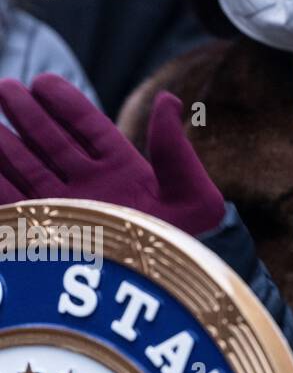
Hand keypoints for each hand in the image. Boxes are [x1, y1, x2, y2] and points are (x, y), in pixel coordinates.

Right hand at [0, 74, 225, 236]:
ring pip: (28, 168)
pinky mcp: (47, 235)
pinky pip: (15, 204)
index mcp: (124, 170)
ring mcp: (68, 208)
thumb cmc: (190, 241)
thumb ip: (174, 147)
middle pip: (52, 143)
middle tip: (4, 86)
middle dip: (27, 115)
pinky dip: (1, 184)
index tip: (43, 81)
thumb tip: (168, 98)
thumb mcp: (193, 192)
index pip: (88, 129)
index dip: (66, 105)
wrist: (171, 291)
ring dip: (6, 144)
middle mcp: (91, 186)